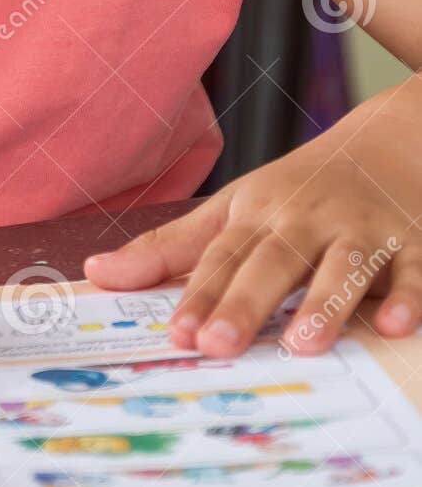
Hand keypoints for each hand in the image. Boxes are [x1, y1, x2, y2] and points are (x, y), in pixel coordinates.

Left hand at [82, 123, 421, 357]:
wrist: (388, 139)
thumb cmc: (299, 188)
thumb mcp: (234, 207)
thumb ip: (170, 247)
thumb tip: (96, 273)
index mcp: (258, 212)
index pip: (221, 257)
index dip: (198, 294)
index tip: (177, 334)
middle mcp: (306, 219)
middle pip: (272, 262)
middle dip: (245, 303)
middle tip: (220, 347)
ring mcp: (361, 229)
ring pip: (342, 266)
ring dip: (324, 303)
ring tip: (303, 344)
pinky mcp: (411, 242)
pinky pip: (413, 271)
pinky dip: (408, 296)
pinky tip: (395, 325)